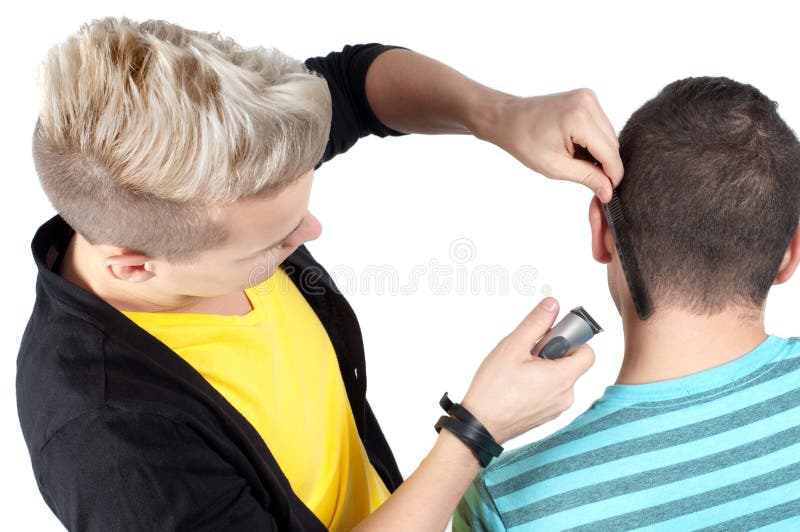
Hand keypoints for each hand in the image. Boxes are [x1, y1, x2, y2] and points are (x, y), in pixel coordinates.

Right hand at [461, 297, 594, 443]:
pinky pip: (552, 391)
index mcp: (562, 377)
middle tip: (529, 354)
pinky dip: (540, 383)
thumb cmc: (493, 389)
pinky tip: (518, 384)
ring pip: (561, 377)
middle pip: (573, 363)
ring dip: (546, 368)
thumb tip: (552, 305)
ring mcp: (557, 408)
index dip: (572, 339)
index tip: (551, 336)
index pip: (588, 352)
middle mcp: (566, 395)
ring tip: (520, 371)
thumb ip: (536, 323)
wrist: (480, 425)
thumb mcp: (512, 347)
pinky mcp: (548, 415)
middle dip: (554, 353)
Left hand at [474, 89, 623, 202]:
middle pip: (612, 144)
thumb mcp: (555, 167)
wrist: (507, 118)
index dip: (613, 175)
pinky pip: (600, 126)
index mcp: (578, 118)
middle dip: (605, 164)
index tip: (610, 192)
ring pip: (609, 135)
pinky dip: (593, 140)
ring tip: (575, 160)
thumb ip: (586, 178)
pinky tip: (576, 147)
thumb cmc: (524, 142)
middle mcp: (587, 102)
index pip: (610, 153)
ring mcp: (588, 97)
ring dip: (599, 152)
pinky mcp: (586, 97)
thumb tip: (609, 192)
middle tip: (589, 180)